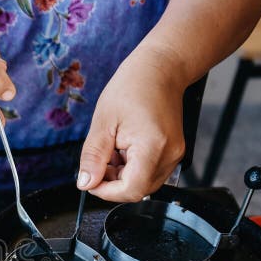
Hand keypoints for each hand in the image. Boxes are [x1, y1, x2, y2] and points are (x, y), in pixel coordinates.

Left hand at [77, 47, 186, 201]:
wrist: (161, 68)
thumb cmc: (133, 86)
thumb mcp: (103, 122)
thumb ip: (93, 157)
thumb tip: (85, 183)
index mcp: (153, 148)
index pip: (131, 190)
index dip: (106, 191)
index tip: (90, 181)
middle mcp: (170, 155)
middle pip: (137, 190)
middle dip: (112, 181)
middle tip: (99, 159)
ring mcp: (174, 155)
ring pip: (143, 182)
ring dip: (121, 174)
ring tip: (112, 148)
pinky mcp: (173, 152)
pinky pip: (149, 171)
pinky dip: (132, 167)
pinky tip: (123, 147)